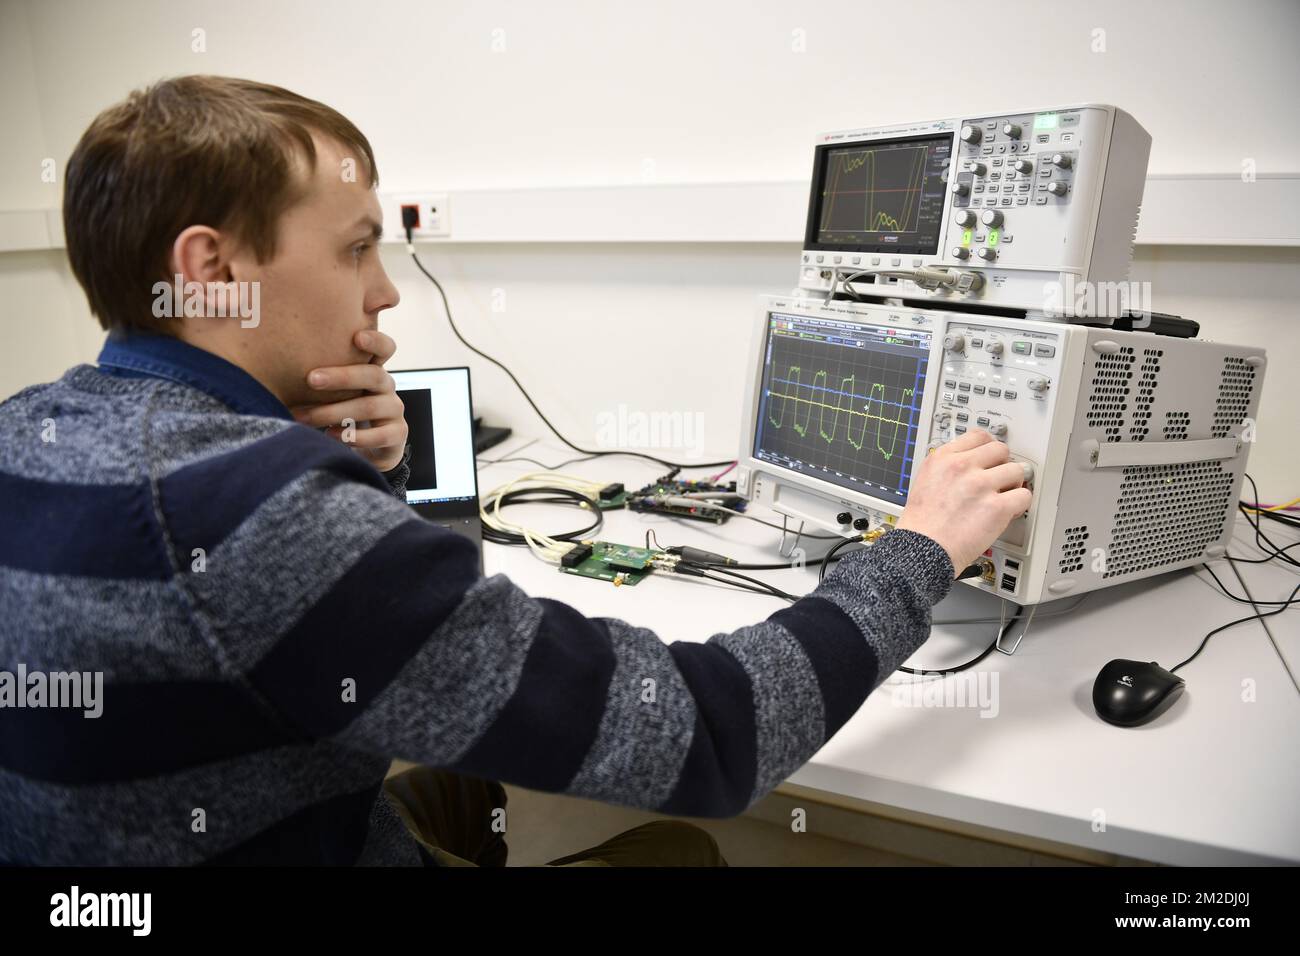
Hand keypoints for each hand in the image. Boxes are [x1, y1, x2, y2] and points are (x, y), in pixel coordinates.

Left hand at [291, 329, 408, 471]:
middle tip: (310, 379)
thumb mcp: (335, 391)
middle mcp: (386, 386)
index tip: (356, 337)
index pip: (385, 348)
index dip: (375, 341)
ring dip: (334, 412)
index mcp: (372, 370)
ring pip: (369, 406)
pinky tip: (332, 436)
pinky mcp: (397, 434)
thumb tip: (276, 361)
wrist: (370, 448)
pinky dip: (355, 437)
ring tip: (306, 418)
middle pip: (372, 375)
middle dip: (341, 377)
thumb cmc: (343, 412)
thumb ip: (320, 376)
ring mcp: (394, 410)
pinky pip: (381, 435)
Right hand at [896, 430, 1031, 574]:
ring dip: (1013, 484)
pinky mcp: (996, 507)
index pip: (978, 436)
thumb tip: (972, 464)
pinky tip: (1009, 511)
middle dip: (1002, 464)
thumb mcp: (925, 480)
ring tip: (1004, 496)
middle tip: (999, 479)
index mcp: (942, 458)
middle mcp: (962, 467)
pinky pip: (1024, 496)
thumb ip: (948, 467)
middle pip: (1001, 450)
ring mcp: (980, 485)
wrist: (922, 549)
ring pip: (1016, 470)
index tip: (991, 457)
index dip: (988, 448)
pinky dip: (1020, 504)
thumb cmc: (921, 524)